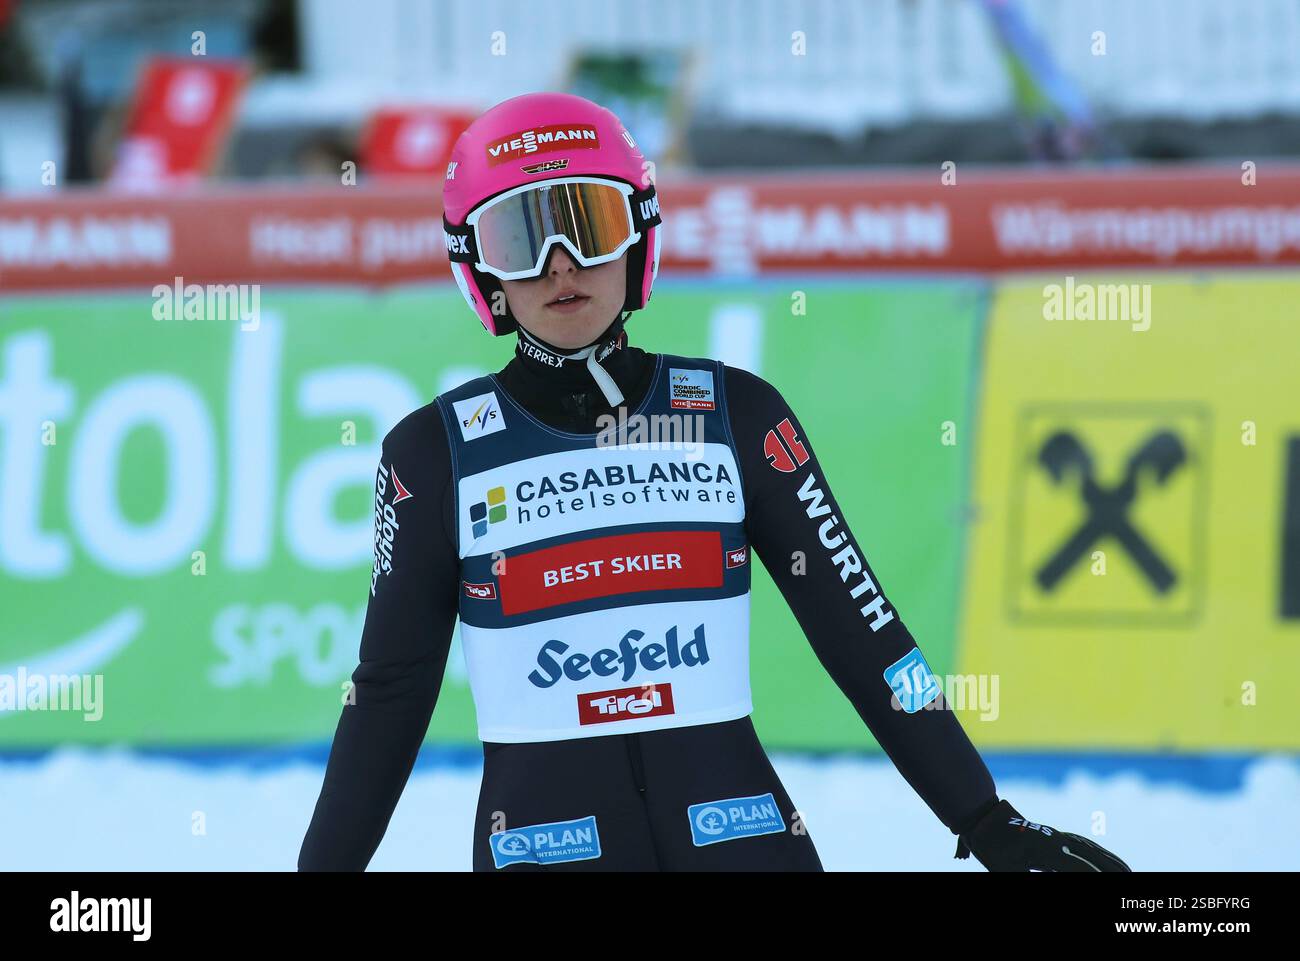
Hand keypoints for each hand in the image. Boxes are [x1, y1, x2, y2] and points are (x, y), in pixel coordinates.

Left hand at [955, 799, 1130, 871]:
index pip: (1081, 870)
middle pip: (1092, 858)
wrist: (981, 817)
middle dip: (1112, 869)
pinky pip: (1078, 841)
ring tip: (1126, 869)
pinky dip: (1093, 849)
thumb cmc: (990, 846)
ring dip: (1108, 859)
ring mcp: (1054, 836)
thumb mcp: (1005, 870)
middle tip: (1132, 877)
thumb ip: (1024, 878)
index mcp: (1048, 851)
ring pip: (1088, 848)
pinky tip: (1097, 854)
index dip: (1098, 877)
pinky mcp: (1049, 834)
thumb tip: (1037, 878)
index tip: (1115, 886)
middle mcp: (1056, 841)